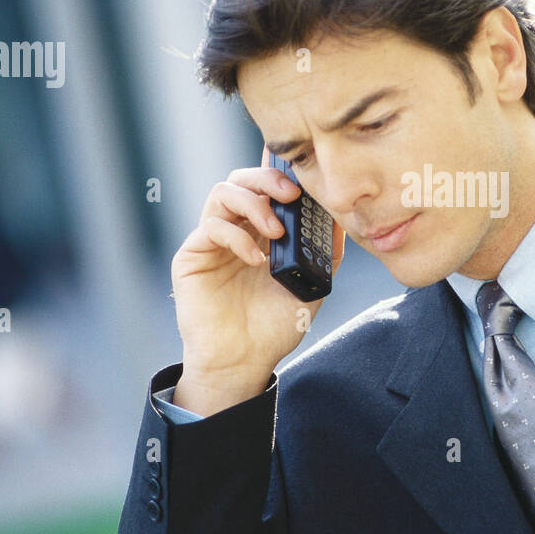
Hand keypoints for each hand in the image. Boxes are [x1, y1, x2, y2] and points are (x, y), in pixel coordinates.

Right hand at [169, 146, 345, 413]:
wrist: (243, 362)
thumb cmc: (274, 326)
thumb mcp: (311, 286)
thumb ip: (325, 253)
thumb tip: (341, 220)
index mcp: (264, 231)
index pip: (270, 187)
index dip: (284, 172)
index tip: (307, 174)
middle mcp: (237, 228)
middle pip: (244, 179)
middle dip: (269, 178)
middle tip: (291, 194)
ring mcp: (213, 239)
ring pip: (223, 192)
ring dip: (254, 203)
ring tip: (276, 230)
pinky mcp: (193, 255)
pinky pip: (210, 226)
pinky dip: (236, 236)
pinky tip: (256, 259)